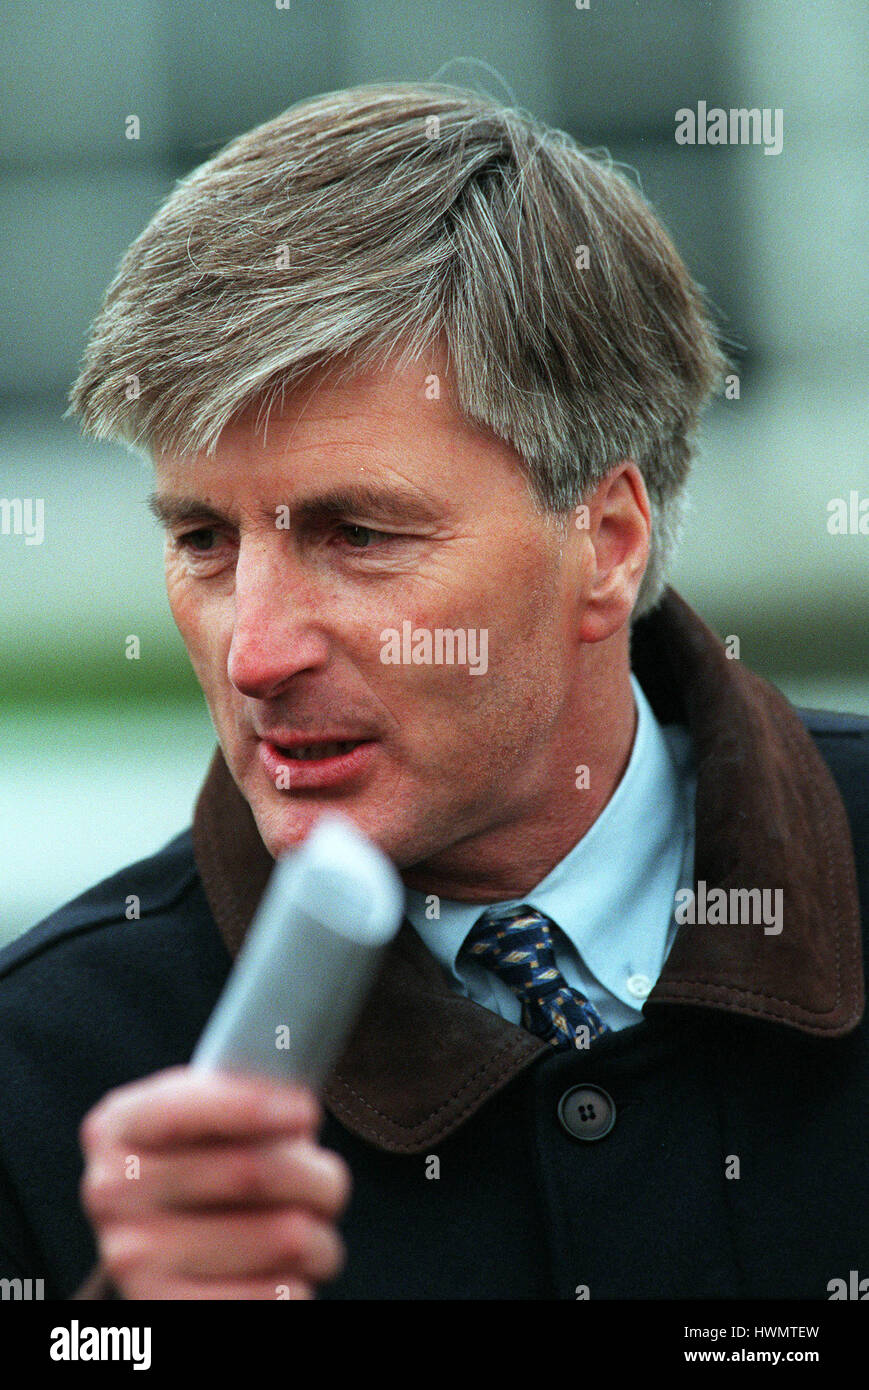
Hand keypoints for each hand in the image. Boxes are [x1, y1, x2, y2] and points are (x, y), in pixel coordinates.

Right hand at [79, 1066, 350, 1298]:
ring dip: (321, 1235)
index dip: (256, 1107)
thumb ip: (242, 1094)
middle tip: (328, 1182)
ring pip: (285, 1237)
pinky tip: (284, 1274)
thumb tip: (300, 1098)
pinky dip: (300, 1284)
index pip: (187, 1108)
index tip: (307, 1111)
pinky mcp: (170, 1315)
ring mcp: (133, 1260)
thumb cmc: (211, 1164)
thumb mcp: (208, 1116)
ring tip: (309, 1231)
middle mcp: (111, 1191)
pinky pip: (280, 1298)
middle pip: (252, 1172)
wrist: (168, 1255)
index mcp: (118, 1125)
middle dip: (316, 1175)